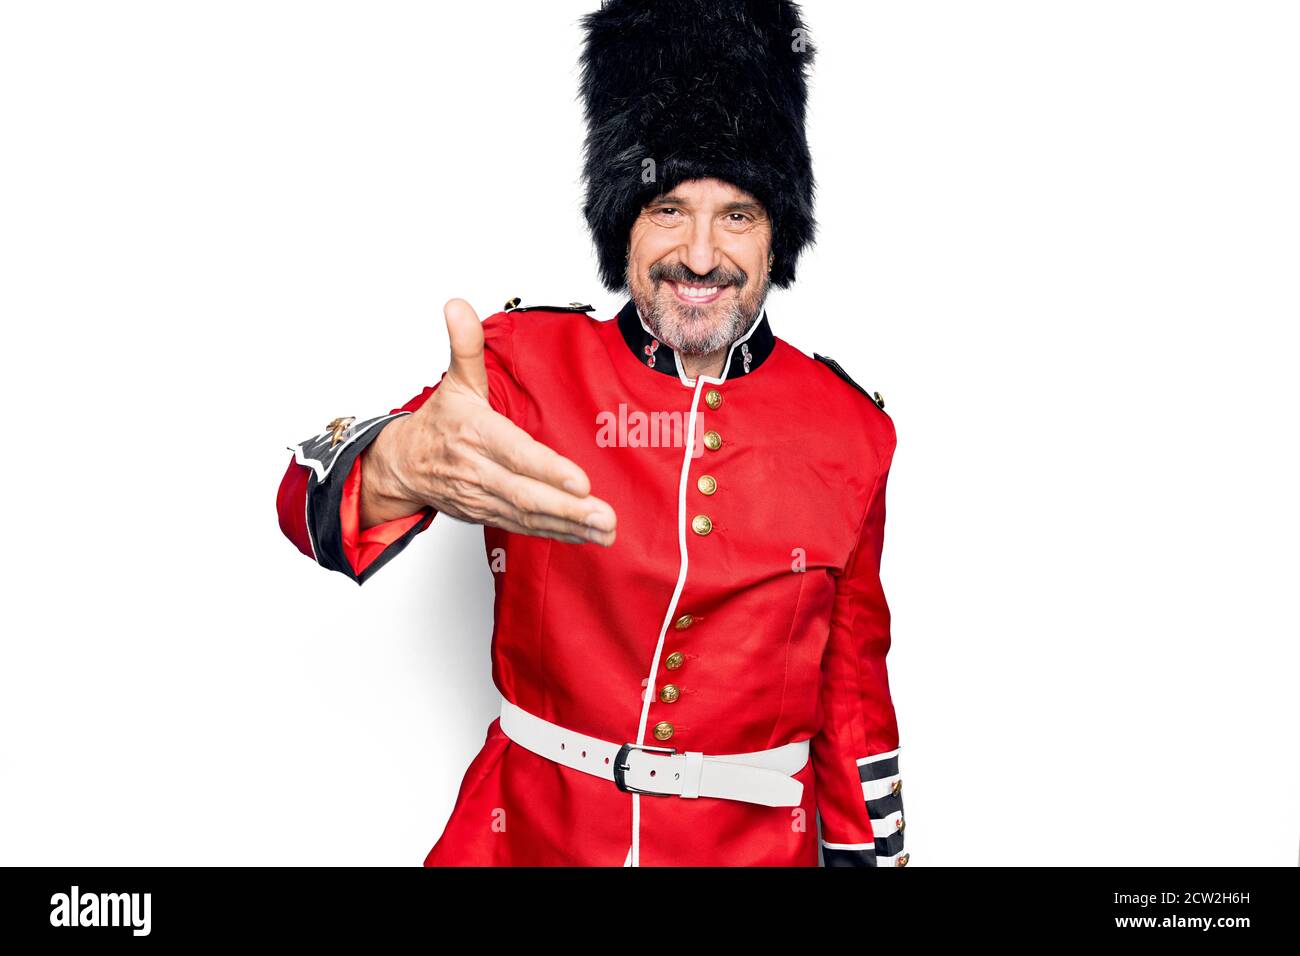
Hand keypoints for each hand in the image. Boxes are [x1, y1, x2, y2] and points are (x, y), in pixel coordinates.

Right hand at [359, 299, 616, 545]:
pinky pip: (524, 528)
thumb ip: (465, 345)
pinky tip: (586, 537)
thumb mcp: (455, 380)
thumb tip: (457, 305)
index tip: (580, 481)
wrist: (402, 466)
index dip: (547, 469)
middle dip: (568, 508)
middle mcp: (478, 470)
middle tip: (606, 516)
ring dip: (569, 526)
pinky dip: (556, 535)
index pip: (514, 453)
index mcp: (474, 433)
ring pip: (527, 516)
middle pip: (525, 494)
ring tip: (606, 530)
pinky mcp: (487, 514)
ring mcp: (482, 497)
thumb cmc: (439, 422)